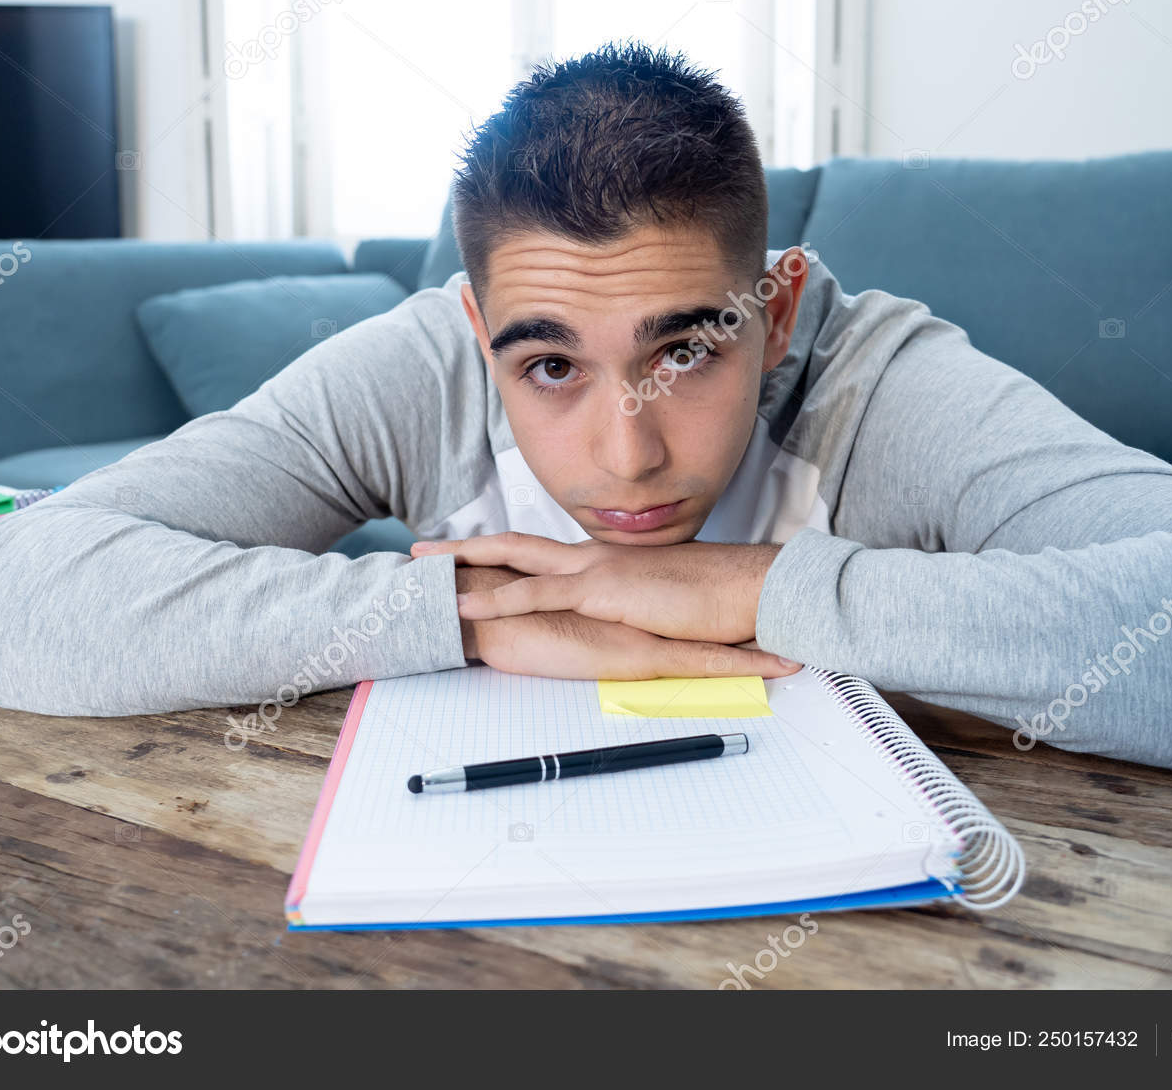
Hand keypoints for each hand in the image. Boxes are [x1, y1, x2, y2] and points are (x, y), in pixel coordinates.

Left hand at [418, 532, 783, 645]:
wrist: (751, 587)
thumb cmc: (721, 600)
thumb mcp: (670, 607)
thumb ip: (644, 610)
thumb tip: (636, 624)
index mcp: (609, 563)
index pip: (545, 557)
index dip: (504, 555)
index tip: (468, 557)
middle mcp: (595, 558)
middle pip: (516, 546)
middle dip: (466, 547)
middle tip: (422, 549)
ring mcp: (596, 569)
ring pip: (515, 562)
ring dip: (465, 564)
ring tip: (421, 569)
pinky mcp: (602, 589)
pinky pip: (537, 593)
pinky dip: (497, 597)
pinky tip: (464, 604)